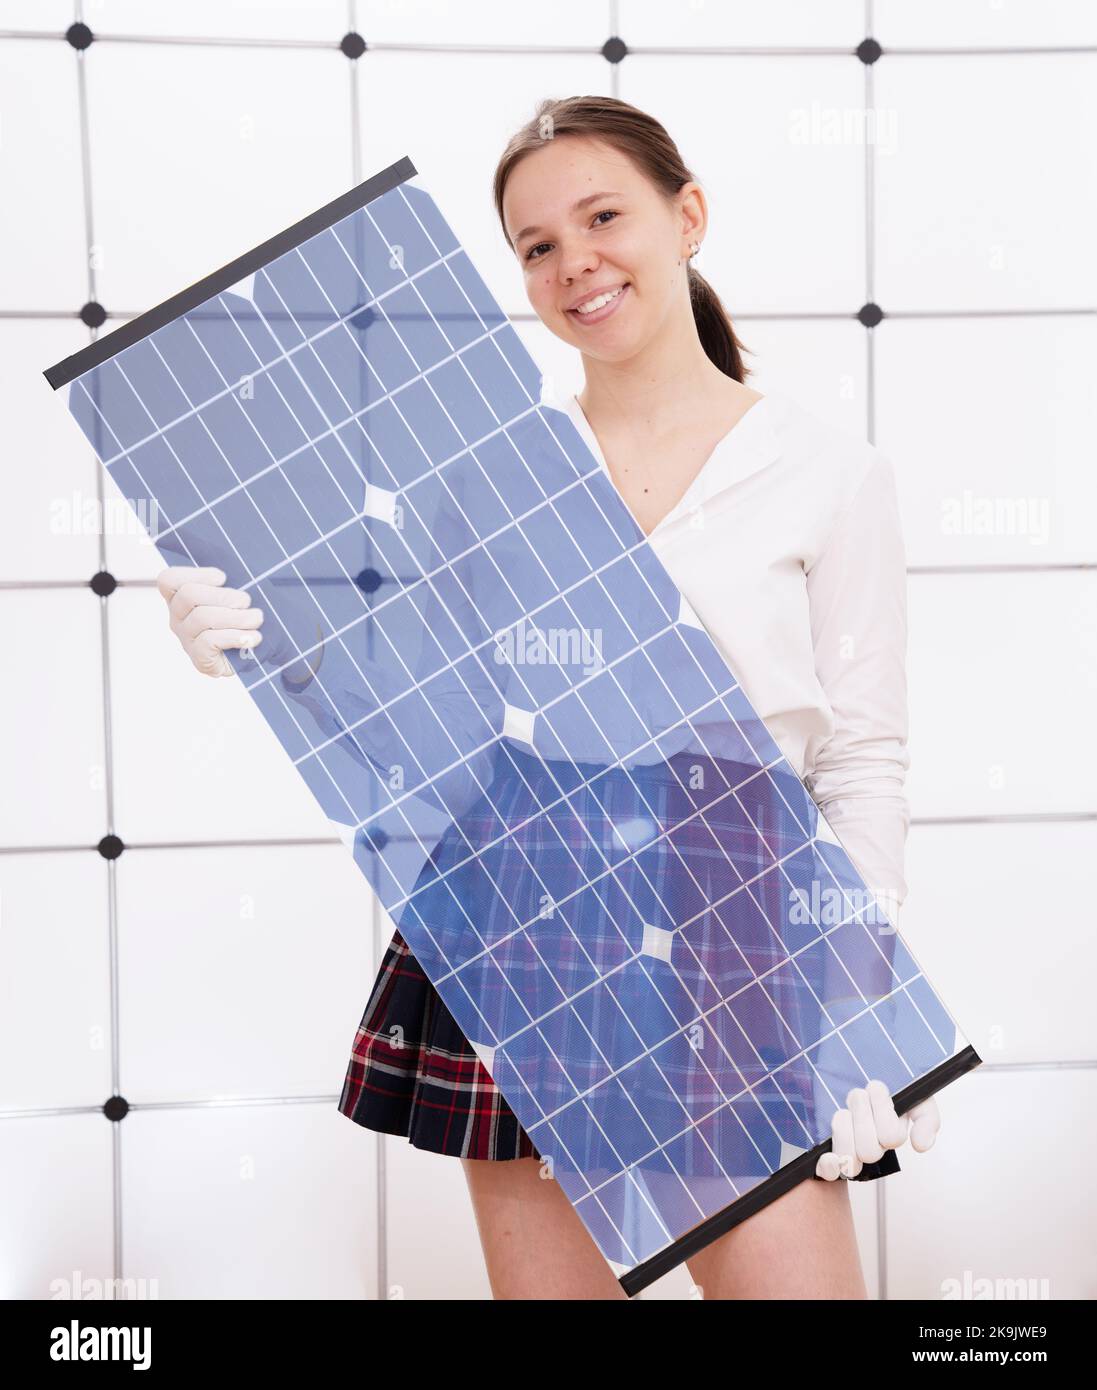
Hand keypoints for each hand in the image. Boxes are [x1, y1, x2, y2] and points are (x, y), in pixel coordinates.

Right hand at [156, 565, 263, 676]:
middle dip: (224, 595)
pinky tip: (253, 637)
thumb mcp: (235, 597)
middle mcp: (178, 618)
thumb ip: (229, 583)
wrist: (251, 656)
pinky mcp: (199, 658)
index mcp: (181, 598)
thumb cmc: (242, 620)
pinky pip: (210, 641)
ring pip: (203, 617)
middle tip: (246, 601)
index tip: (222, 578)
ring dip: (237, 616)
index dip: (196, 574)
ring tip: (256, 619)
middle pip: (189, 594)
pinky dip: (236, 636)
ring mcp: (187, 639)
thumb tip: (238, 571)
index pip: (169, 580)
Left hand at [815, 1078, 939, 1179]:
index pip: (892, 1136)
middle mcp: (870, 1145)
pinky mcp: (827, 1150)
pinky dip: (829, 1165)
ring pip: (849, 1158)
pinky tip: (828, 1154)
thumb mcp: (915, 1093)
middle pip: (870, 1152)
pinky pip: (830, 1170)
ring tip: (844, 1111)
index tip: (875, 1086)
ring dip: (844, 1130)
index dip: (881, 1109)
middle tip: (858, 1095)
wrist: (856, 1068)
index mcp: (890, 1134)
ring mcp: (849, 1149)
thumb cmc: (885, 1084)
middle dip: (862, 1117)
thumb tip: (921, 1145)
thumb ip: (926, 1118)